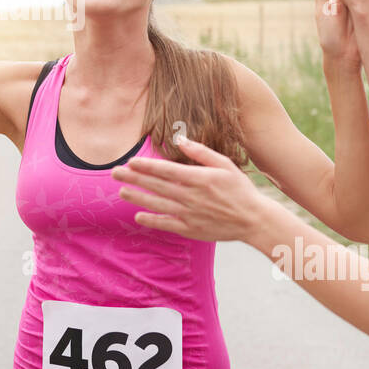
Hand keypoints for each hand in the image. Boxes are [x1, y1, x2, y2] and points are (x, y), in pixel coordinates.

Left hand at [112, 137, 277, 243]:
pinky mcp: (190, 229)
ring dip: (137, 197)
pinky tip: (138, 216)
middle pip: (156, 185)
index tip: (131, 161)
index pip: (166, 170)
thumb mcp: (224, 164)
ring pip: (157, 204)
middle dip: (134, 178)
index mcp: (198, 178)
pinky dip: (151, 220)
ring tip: (121, 191)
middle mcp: (190, 196)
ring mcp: (189, 214)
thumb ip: (201, 152)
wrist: (253, 220)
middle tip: (114, 172)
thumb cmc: (240, 189)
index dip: (146, 165)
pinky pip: (166, 224)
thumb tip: (180, 139)